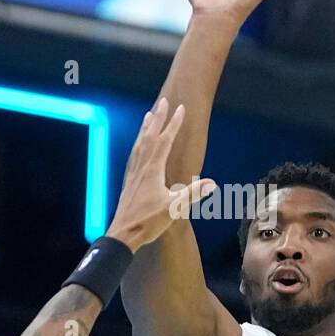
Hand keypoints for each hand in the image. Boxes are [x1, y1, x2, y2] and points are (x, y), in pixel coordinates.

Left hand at [106, 98, 214, 251]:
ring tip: (149, 115)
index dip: (173, 124)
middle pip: (150, 136)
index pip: (165, 141)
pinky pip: (134, 155)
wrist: (123, 234)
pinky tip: (138, 145)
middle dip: (158, 118)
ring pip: (139, 144)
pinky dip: (138, 144)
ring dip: (146, 128)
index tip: (181, 108)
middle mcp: (141, 167)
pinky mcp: (129, 181)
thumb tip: (212, 183)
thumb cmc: (148, 222)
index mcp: (152, 170)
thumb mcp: (173, 209)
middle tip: (163, 101)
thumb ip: (192, 194)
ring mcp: (133, 174)